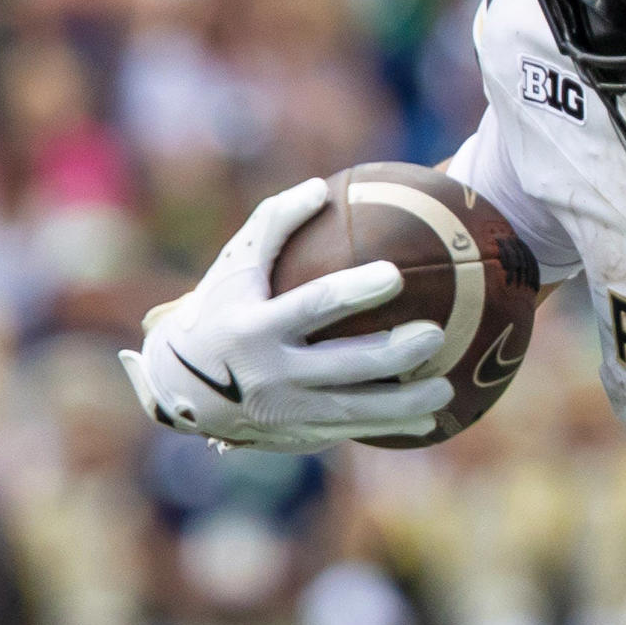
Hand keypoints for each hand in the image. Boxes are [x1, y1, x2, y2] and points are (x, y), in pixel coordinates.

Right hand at [119, 176, 451, 449]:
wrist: (180, 385)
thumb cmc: (217, 309)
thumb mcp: (233, 265)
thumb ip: (273, 224)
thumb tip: (320, 188)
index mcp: (255, 328)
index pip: (314, 305)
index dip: (356, 291)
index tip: (395, 275)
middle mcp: (271, 375)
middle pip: (346, 366)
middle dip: (396, 353)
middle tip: (435, 334)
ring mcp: (286, 413)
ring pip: (356, 411)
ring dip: (405, 403)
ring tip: (446, 390)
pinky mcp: (297, 436)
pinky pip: (352, 431)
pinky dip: (391, 427)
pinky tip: (429, 419)